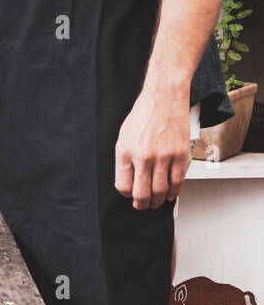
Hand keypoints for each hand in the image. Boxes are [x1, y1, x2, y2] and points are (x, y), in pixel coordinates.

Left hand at [115, 87, 190, 209]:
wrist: (164, 98)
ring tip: (157, 202)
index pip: (123, 186)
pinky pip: (178, 182)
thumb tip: (128, 180)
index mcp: (125, 151)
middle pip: (142, 193)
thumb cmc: (143, 115)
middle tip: (143, 206)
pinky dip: (174, 192)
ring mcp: (164, 157)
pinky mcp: (181, 155)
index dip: (127, 195)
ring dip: (158, 201)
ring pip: (161, 191)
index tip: (130, 196)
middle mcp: (143, 156)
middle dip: (142, 204)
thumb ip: (125, 158)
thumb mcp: (124, 136)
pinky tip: (170, 194)